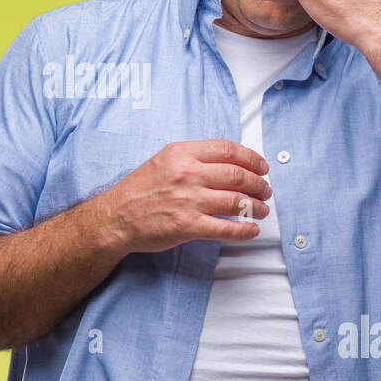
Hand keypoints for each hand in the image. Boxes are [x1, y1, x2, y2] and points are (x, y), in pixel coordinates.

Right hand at [95, 140, 271, 254]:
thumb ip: (193, 158)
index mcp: (181, 153)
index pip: (227, 150)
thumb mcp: (163, 160)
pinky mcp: (187, 226)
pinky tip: (251, 230)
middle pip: (237, 175)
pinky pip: (225, 228)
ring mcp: (187, 200)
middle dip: (258, 184)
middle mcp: (186, 174)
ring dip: (256, 206)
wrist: (115, 217)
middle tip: (265, 190)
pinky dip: (243, 230)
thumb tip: (228, 163)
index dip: (251, 158)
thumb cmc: (139, 190)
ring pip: (235, 201)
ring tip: (262, 209)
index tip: (261, 167)